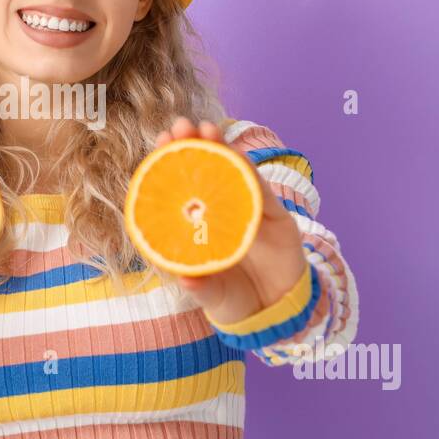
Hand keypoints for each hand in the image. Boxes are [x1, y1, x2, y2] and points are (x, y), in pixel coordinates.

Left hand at [155, 118, 307, 326]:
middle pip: (204, 170)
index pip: (180, 187)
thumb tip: (186, 279)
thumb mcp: (214, 296)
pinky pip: (262, 190)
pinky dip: (249, 171)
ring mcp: (249, 209)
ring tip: (206, 129)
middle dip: (192, 144)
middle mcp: (221, 212)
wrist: (278, 312)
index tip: (160, 141)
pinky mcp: (276, 215)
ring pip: (233, 172)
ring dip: (220, 148)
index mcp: (198, 225)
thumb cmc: (236, 301)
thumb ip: (201, 287)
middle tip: (181, 125)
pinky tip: (235, 155)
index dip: (169, 163)